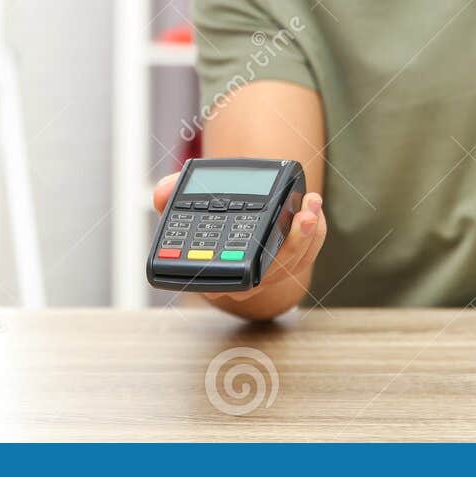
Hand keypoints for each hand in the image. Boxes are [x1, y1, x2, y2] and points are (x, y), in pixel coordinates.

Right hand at [151, 172, 326, 304]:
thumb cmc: (207, 219)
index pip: (235, 277)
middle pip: (277, 269)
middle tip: (302, 216)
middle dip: (294, 243)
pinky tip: (313, 208)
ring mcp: (272, 273)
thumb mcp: (183, 207)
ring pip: (297, 261)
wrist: (230, 221)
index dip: (250, 269)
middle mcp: (248, 280)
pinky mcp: (290, 260)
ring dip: (309, 233)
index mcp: (221, 272)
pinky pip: (308, 252)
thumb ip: (170, 196)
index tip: (256, 248)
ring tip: (311, 202)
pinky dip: (315, 232)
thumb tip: (160, 196)